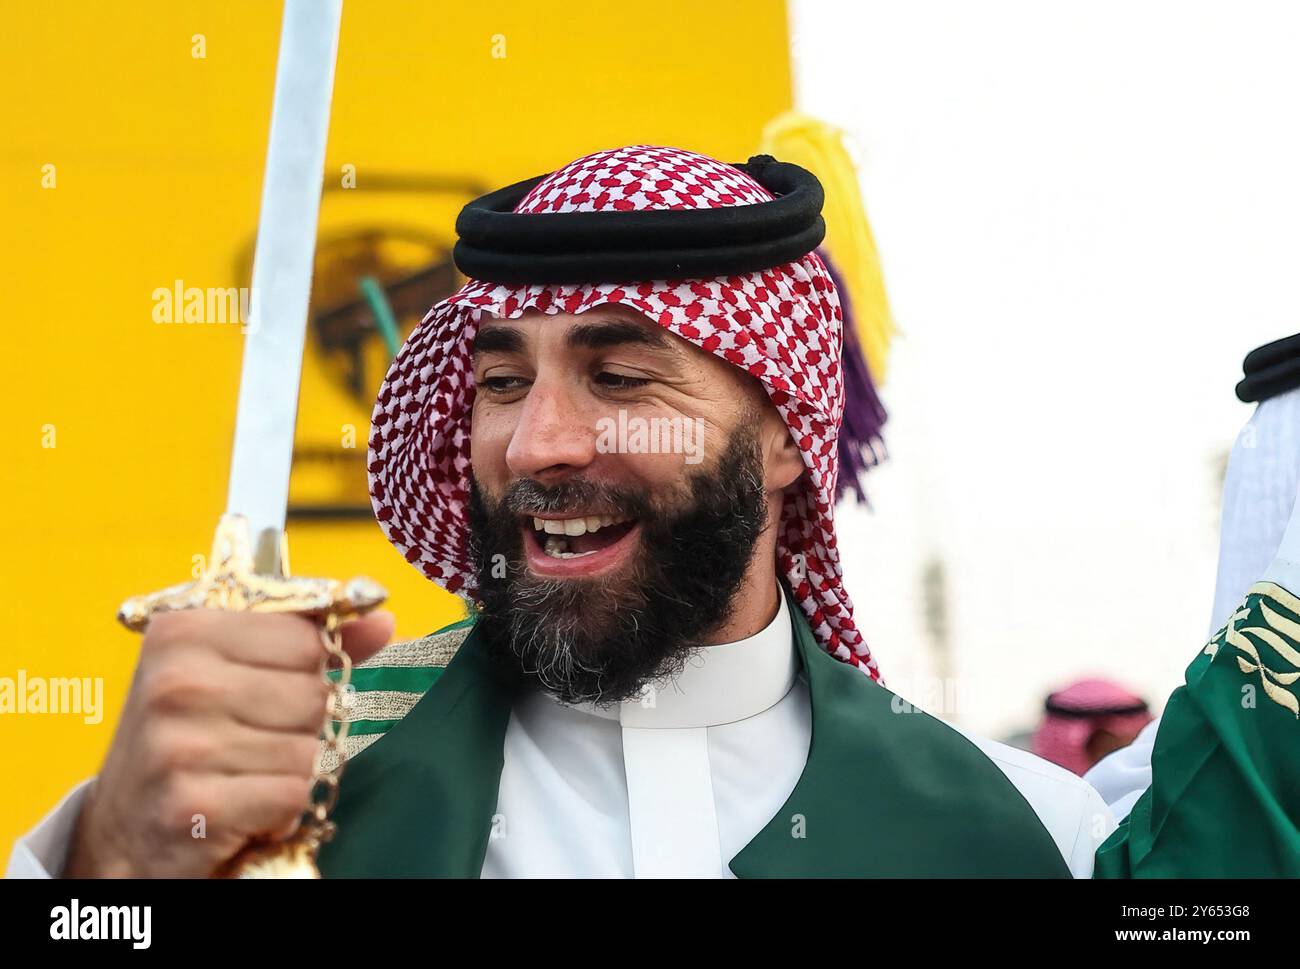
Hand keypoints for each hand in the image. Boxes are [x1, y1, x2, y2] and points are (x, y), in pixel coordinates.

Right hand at [64, 608, 392, 877]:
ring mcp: (180, 745)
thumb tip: (382, 619)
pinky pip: (292, 794)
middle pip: (312, 695)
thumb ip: (307, 642)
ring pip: (308, 749)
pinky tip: (242, 807)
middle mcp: (177, 682)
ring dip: (290, 771)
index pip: (306, 639)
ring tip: (245, 773)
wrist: (124, 832)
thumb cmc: (187, 739)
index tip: (265, 688)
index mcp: (185, 632)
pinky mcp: (193, 805)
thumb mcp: (231, 673)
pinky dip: (281, 810)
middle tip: (252, 739)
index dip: (304, 671)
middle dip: (299, 726)